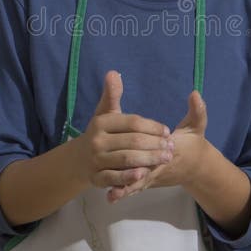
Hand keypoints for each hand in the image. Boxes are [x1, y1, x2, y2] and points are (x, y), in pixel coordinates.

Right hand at [79, 70, 172, 194]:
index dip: (152, 127)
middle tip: (171, 147)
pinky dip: (128, 177)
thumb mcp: (106, 113)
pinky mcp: (96, 178)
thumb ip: (112, 95)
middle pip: (132, 141)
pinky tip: (144, 174)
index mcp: (102, 122)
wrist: (79, 160)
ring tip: (165, 158)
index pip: (132, 123)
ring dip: (148, 159)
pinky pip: (114, 178)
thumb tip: (113, 73)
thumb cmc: (101, 133)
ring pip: (126, 159)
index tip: (167, 131)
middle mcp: (97, 140)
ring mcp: (95, 160)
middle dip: (155, 144)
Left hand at [107, 89, 206, 201]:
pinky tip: (111, 197)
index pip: (159, 150)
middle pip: (146, 169)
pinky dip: (124, 192)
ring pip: (139, 182)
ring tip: (112, 192)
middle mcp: (161, 165)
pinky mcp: (148, 180)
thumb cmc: (193, 144)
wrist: (195, 167)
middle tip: (114, 171)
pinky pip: (135, 187)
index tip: (133, 151)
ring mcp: (154, 175)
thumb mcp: (197, 126)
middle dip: (132, 172)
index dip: (148, 150)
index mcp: (173, 149)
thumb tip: (195, 94)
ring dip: (125, 187)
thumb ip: (198, 110)